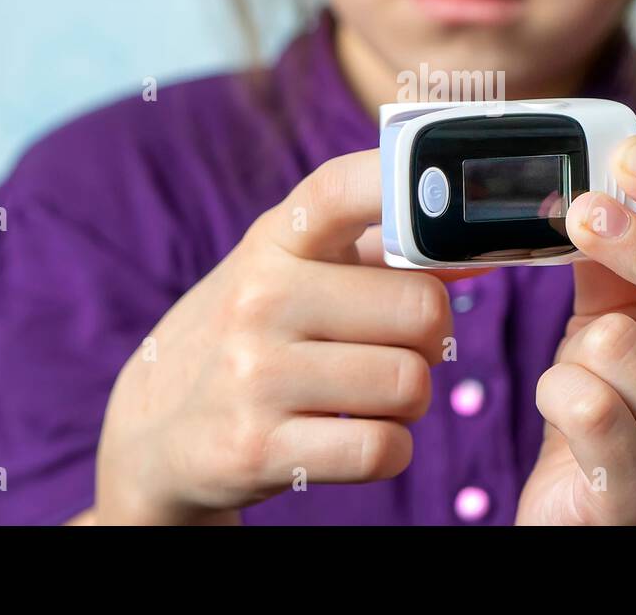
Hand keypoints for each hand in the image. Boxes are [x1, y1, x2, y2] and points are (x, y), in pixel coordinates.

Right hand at [93, 149, 483, 523]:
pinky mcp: (257, 448)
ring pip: (411, 383)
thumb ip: (387, 257)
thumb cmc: (252, 339)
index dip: (407, 185)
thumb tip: (484, 251)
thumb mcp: (297, 277)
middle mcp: (260, 296)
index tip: (449, 203)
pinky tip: (353, 438)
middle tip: (396, 348)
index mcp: (274, 241)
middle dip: (429, 340)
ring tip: (366, 396)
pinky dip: (389, 450)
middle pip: (422, 308)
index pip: (344, 187)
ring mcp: (254, 373)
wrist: (152, 433)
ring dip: (409, 401)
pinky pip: (384, 448)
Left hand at [516, 134, 635, 524]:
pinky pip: (587, 407)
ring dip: (581, 345)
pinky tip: (561, 404)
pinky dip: (554, 390)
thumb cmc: (615, 408)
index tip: (634, 152)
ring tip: (580, 369)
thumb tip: (599, 178)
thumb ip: (618, 258)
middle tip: (583, 211)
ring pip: (627, 350)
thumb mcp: (619, 321)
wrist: (594, 516)